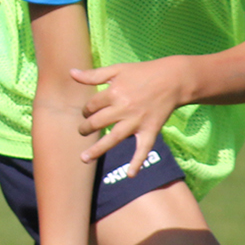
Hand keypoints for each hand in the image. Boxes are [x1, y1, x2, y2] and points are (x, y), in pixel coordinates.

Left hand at [69, 57, 186, 166]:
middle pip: (98, 122)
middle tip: (83, 131)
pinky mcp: (150, 130)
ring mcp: (137, 121)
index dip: (87, 109)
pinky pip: (143, 149)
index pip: (92, 106)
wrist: (172, 79)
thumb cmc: (142, 73)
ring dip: (98, 150)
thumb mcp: (117, 70)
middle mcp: (124, 108)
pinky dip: (137, 162)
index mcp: (114, 92)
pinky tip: (130, 174)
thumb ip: (93, 74)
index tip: (89, 111)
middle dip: (86, 128)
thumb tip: (71, 73)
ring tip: (84, 159)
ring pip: (114, 138)